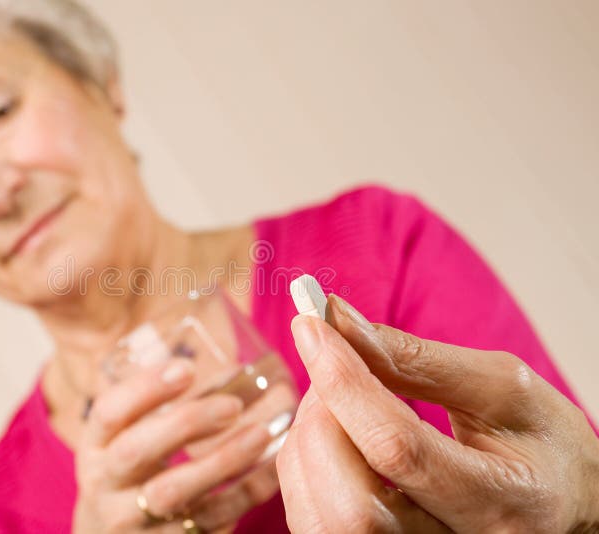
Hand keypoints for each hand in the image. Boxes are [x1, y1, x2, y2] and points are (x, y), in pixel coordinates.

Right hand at [72, 359, 275, 532]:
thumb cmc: (128, 471)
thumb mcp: (121, 437)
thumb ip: (151, 405)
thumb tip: (214, 359)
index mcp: (95, 446)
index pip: (108, 413)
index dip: (145, 389)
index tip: (186, 368)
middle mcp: (105, 483)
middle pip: (136, 451)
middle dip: (185, 424)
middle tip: (232, 405)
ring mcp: (132, 519)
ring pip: (172, 492)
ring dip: (220, 461)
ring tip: (260, 434)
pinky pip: (207, 522)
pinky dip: (242, 496)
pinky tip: (268, 472)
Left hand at [277, 294, 598, 532]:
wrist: (563, 508)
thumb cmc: (543, 446)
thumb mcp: (503, 388)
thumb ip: (419, 360)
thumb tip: (340, 323)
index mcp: (500, 502)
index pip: (398, 449)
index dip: (344, 382)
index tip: (312, 326)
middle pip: (350, 501)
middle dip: (322, 413)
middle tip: (329, 358)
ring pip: (321, 515)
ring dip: (308, 437)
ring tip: (337, 392)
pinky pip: (313, 519)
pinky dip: (307, 464)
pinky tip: (334, 430)